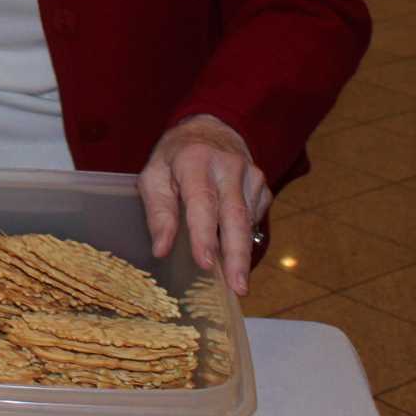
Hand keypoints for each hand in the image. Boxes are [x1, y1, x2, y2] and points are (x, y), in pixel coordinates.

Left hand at [139, 115, 272, 294]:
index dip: (203, 234)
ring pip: (248, 221)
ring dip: (242, 254)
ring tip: (237, 283)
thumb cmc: (176, 157)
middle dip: (236, 255)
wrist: (211, 128)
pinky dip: (244, 239)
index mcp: (195, 160)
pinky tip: (235, 254)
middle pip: (235, 216)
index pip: (202, 201)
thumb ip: (158, 211)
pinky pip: (254, 219)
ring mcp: (250, 176)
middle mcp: (228, 166)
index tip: (204, 261)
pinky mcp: (262, 187)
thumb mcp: (154, 174)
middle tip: (238, 287)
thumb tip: (161, 250)